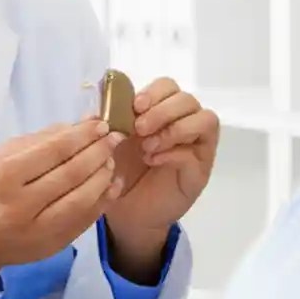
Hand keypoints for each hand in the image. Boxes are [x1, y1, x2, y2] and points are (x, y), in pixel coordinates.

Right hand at [0, 120, 125, 283]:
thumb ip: (40, 140)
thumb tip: (80, 125)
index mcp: (5, 176)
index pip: (54, 151)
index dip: (82, 135)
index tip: (101, 124)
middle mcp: (22, 204)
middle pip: (72, 173)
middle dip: (99, 151)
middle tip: (114, 138)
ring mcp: (39, 229)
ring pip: (83, 198)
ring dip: (104, 175)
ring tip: (111, 160)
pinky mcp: (53, 245)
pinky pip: (86, 220)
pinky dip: (103, 200)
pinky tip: (111, 184)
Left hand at [103, 78, 218, 278]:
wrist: (129, 212)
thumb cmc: (122, 172)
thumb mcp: (109, 144)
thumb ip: (105, 123)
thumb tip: (95, 108)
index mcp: (163, 111)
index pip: (169, 86)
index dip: (154, 92)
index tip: (135, 106)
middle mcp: (185, 123)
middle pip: (188, 100)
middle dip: (162, 110)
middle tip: (139, 128)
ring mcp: (197, 146)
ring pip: (204, 119)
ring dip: (173, 129)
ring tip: (147, 146)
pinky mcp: (200, 170)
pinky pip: (196, 152)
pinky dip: (173, 152)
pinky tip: (153, 160)